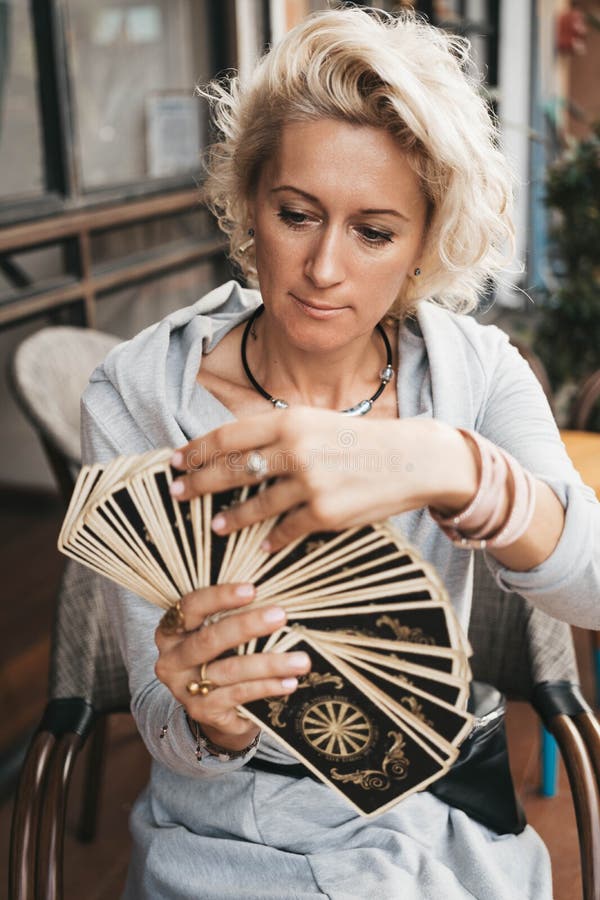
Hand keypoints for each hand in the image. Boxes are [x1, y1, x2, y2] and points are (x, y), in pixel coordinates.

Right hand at [154, 582, 310, 751]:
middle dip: (247, 626)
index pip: (190, 607)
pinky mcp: (202, 710)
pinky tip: (289, 682)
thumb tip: (274, 590)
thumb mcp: (215, 631)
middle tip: (280, 616)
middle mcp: (171, 659)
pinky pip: (239, 694)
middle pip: (209, 640)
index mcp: (170, 630)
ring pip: (230, 670)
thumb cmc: (220, 655)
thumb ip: (232, 613)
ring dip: (269, 663)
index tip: (252, 589)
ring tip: (301, 660)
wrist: (214, 706)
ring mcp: (184, 688)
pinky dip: (267, 687)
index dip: (219, 597)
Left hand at [170, 407, 477, 551]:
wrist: (414, 459)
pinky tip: (261, 546)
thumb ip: (281, 433)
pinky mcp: (325, 514)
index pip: (229, 436)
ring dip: (229, 518)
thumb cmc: (363, 439)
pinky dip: (271, 540)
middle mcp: (296, 449)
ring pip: (254, 506)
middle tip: (177, 493)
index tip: (177, 460)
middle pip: (232, 469)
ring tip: (214, 525)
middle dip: (198, 483)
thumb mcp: (319, 422)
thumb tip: (238, 449)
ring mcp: (310, 483)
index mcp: (291, 421)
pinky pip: (286, 531)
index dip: (198, 449)